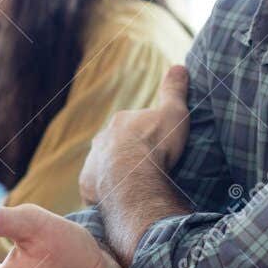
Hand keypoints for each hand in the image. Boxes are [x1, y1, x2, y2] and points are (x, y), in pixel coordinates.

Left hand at [79, 64, 190, 204]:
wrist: (132, 177)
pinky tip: (119, 200)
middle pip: (114, 145)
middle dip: (126, 153)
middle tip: (145, 167)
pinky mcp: (88, 187)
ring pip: (103, 167)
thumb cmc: (156, 144)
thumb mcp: (173, 112)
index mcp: (121, 122)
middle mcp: (101, 140)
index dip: (144, 134)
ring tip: (134, 187)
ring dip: (115, 173)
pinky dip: (106, 193)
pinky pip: (97, 189)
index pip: (131, 125)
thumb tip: (179, 66)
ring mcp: (93, 164)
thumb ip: (174, 91)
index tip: (156, 144)